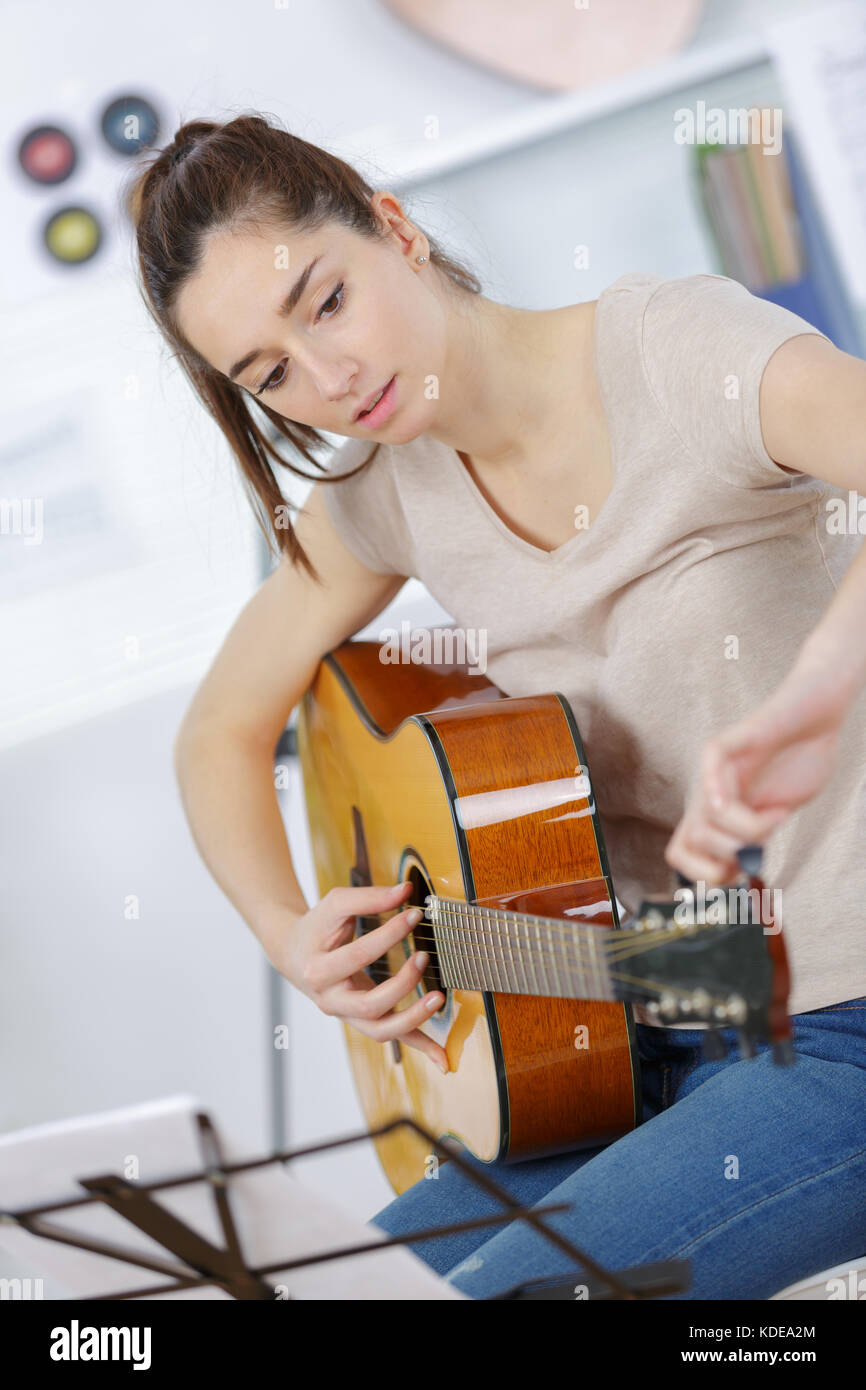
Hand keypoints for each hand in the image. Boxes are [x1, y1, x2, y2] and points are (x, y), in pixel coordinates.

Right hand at [268, 882, 449, 1073]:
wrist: (295, 954)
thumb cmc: (317, 928)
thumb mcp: (335, 905)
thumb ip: (369, 897)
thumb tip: (406, 891)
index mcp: (318, 970)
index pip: (359, 955)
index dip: (389, 934)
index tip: (414, 915)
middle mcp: (330, 1000)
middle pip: (369, 1005)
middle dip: (402, 983)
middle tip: (423, 957)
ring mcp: (347, 1015)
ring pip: (380, 1032)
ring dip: (413, 1019)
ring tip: (439, 998)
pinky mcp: (363, 1021)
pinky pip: (394, 1039)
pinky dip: (420, 1048)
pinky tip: (443, 1058)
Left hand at [664, 662, 852, 884]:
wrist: (819, 716)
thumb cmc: (799, 761)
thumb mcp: (775, 814)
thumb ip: (753, 841)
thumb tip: (739, 873)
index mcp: (716, 813)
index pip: (679, 854)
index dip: (706, 875)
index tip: (742, 872)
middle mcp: (710, 792)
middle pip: (692, 843)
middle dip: (732, 856)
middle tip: (765, 841)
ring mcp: (720, 768)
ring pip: (708, 817)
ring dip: (751, 829)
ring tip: (779, 811)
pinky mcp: (737, 739)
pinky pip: (714, 759)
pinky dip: (725, 788)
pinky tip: (761, 803)